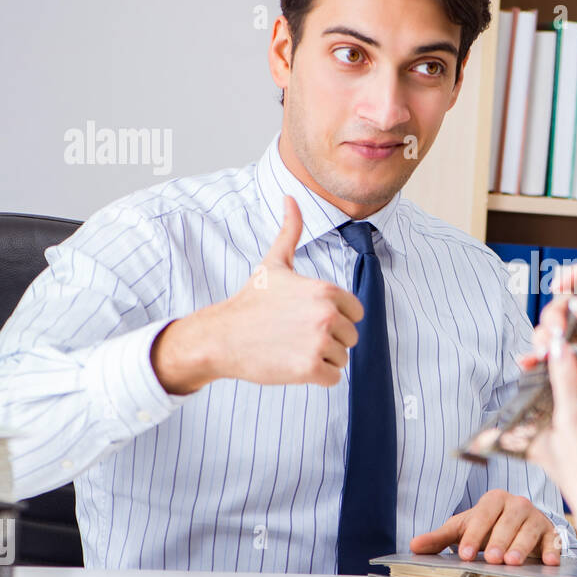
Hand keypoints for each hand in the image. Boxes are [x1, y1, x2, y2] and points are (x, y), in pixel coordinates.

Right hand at [152, 195, 364, 392]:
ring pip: (342, 358)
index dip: (334, 317)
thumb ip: (290, 231)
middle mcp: (328, 315)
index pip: (355, 312)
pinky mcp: (311, 369)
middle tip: (296, 334)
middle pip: (350, 336)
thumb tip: (291, 197)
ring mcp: (320, 343)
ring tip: (292, 348)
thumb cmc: (250, 301)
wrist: (221, 337)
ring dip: (321, 358)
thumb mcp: (274, 264)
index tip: (306, 317)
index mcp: (326, 291)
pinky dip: (316, 377)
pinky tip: (292, 364)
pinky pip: (334, 378)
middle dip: (328, 339)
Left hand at [410, 489, 563, 564]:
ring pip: (529, 530)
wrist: (519, 523)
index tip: (464, 554)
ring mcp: (535, 517)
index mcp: (494, 499)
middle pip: (508, 521)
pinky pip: (552, 540)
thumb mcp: (463, 529)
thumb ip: (439, 537)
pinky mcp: (550, 532)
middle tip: (491, 559)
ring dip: (521, 546)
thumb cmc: (488, 526)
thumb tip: (413, 546)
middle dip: (499, 540)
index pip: (483, 515)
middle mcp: (517, 504)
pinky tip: (549, 562)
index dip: (474, 534)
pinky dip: (553, 550)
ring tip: (512, 562)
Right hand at [519, 261, 576, 445]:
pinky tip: (532, 362)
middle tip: (557, 331)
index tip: (560, 285)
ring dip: (546, 335)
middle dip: (556, 313)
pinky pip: (558, 356)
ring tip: (548, 350)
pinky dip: (542, 357)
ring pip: (559, 329)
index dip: (576, 276)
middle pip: (570, 303)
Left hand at [525, 328, 576, 521]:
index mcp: (530, 428)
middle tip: (566, 345)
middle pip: (545, 391)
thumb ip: (562, 381)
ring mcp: (562, 441)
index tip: (549, 342)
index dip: (537, 362)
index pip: (527, 386)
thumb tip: (556, 347)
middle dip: (555, 369)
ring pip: (563, 401)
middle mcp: (542, 434)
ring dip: (572, 382)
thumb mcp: (571, 417)